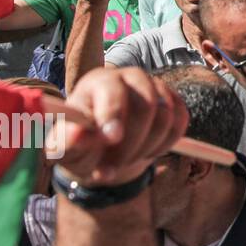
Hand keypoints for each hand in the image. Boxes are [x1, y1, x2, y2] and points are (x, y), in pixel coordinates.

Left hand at [51, 65, 188, 187]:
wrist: (103, 149)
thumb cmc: (81, 144)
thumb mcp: (65, 148)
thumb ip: (66, 141)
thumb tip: (78, 134)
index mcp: (99, 82)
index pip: (113, 91)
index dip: (114, 114)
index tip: (110, 139)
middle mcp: (130, 77)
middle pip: (145, 105)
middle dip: (131, 142)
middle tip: (112, 168)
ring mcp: (156, 87)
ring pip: (166, 117)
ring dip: (146, 148)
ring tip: (125, 161)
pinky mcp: (174, 102)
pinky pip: (180, 122)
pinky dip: (165, 144)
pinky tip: (145, 152)